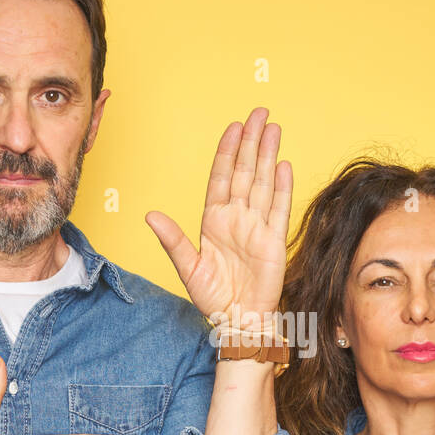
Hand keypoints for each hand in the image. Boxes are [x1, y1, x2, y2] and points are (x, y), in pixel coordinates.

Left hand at [145, 107, 292, 326]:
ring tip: (273, 128)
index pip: (222, 177)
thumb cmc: (213, 298)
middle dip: (252, 141)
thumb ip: (172, 240)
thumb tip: (150, 216)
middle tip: (259, 113)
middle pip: (246, 171)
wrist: (238, 320)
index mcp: (215, 220)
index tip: (234, 127)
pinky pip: (278, 209)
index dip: (228, 151)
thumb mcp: (187, 267)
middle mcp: (238, 218)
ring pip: (264, 183)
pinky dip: (282, 187)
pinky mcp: (274, 241)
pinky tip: (283, 165)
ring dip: (268, 155)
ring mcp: (257, 227)